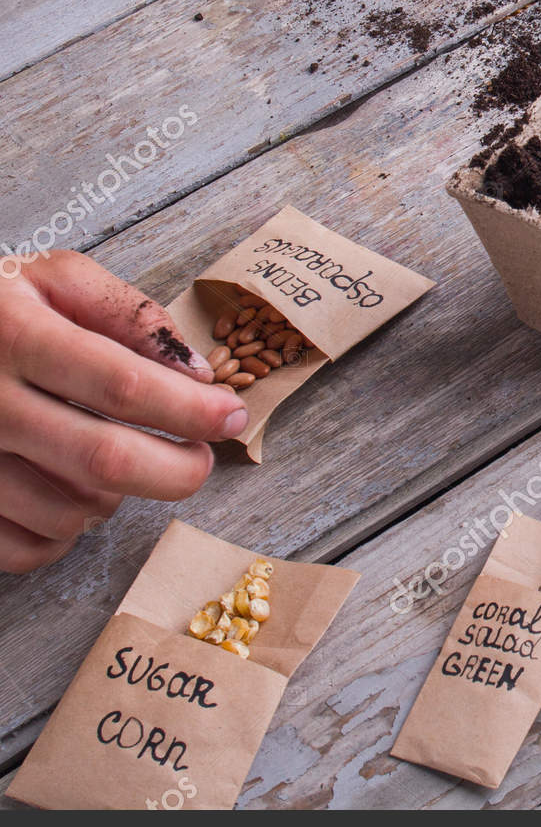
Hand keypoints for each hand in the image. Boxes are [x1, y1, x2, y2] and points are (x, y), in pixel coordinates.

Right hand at [0, 252, 247, 572]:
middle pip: (104, 461)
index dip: (191, 410)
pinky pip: (27, 549)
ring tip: (115, 461)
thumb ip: (128, 313)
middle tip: (200, 460)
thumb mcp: (49, 277)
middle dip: (177, 470)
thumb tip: (198, 372)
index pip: (122, 385)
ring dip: (117, 498)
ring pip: (70, 512)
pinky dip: (65, 534)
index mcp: (14, 336)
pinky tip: (68, 493)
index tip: (232, 416)